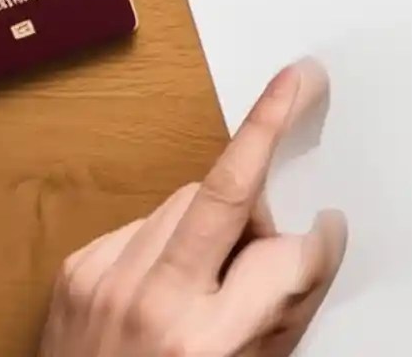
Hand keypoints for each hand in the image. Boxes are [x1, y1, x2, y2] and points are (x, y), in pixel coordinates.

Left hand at [38, 60, 347, 356]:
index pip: (285, 258)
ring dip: (220, 214)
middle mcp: (151, 301)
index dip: (318, 242)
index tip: (331, 228)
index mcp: (203, 340)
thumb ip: (282, 309)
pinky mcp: (80, 268)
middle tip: (297, 81)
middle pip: (225, 191)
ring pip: (191, 197)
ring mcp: (107, 279)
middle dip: (265, 128)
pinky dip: (172, 235)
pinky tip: (172, 271)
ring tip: (222, 257)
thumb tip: (311, 242)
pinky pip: (149, 220)